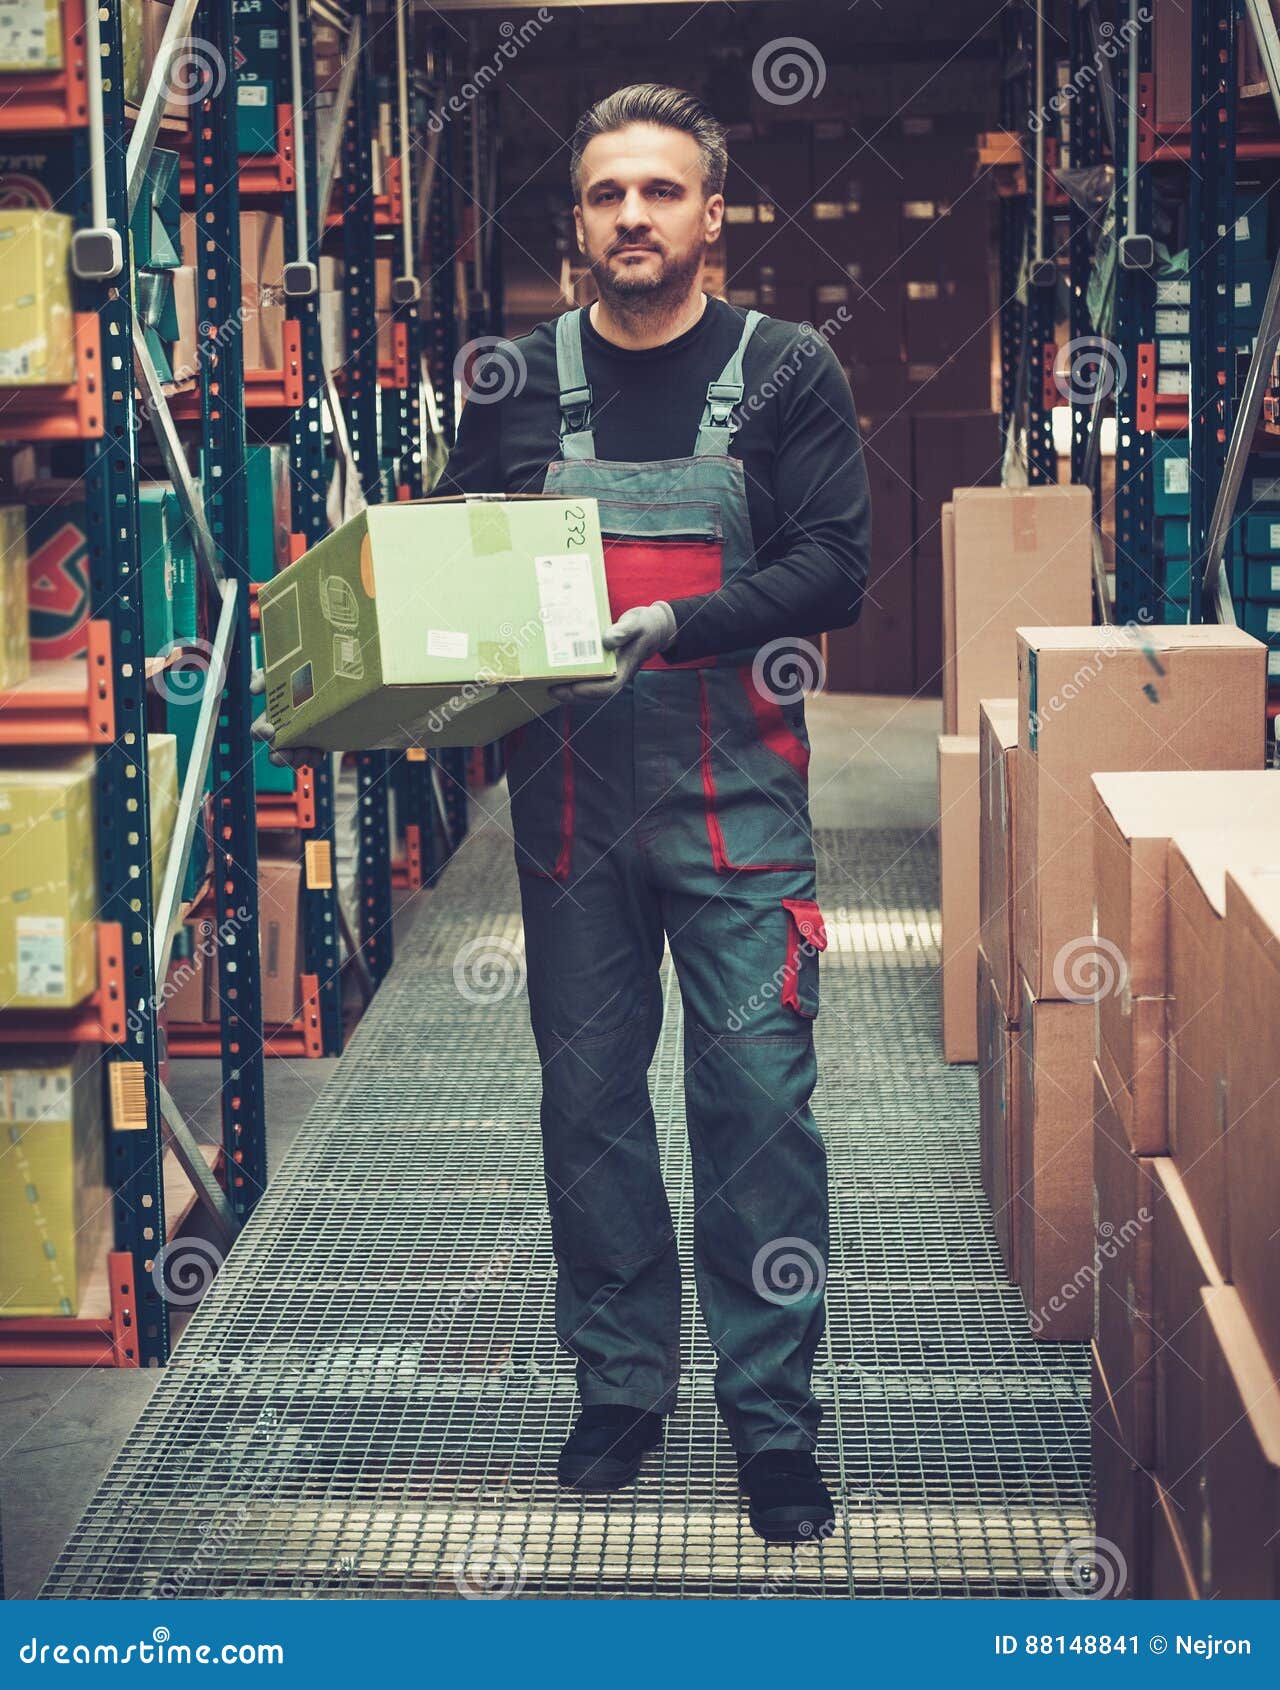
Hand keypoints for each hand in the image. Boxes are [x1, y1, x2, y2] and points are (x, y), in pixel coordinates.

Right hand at [250, 668, 320, 768]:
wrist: (340, 678)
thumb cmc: (309, 672)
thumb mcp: (284, 669)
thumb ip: (266, 676)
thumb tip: (253, 689)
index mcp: (275, 713)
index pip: (259, 729)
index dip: (260, 732)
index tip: (269, 731)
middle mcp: (286, 727)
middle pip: (274, 748)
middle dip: (276, 756)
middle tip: (283, 755)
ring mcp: (303, 735)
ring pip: (293, 756)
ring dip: (296, 758)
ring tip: (307, 752)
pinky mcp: (319, 740)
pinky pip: (312, 757)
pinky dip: (313, 759)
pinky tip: (317, 754)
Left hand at [548, 601, 676, 702]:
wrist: (655, 628)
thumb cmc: (646, 625)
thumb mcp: (637, 623)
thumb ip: (623, 631)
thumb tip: (606, 639)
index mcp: (626, 667)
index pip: (608, 687)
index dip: (589, 690)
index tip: (572, 687)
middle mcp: (617, 674)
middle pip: (595, 694)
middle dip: (572, 695)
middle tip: (551, 689)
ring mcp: (611, 673)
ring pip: (590, 690)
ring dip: (571, 692)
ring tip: (550, 687)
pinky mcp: (605, 668)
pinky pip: (589, 680)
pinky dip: (574, 681)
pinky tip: (558, 676)